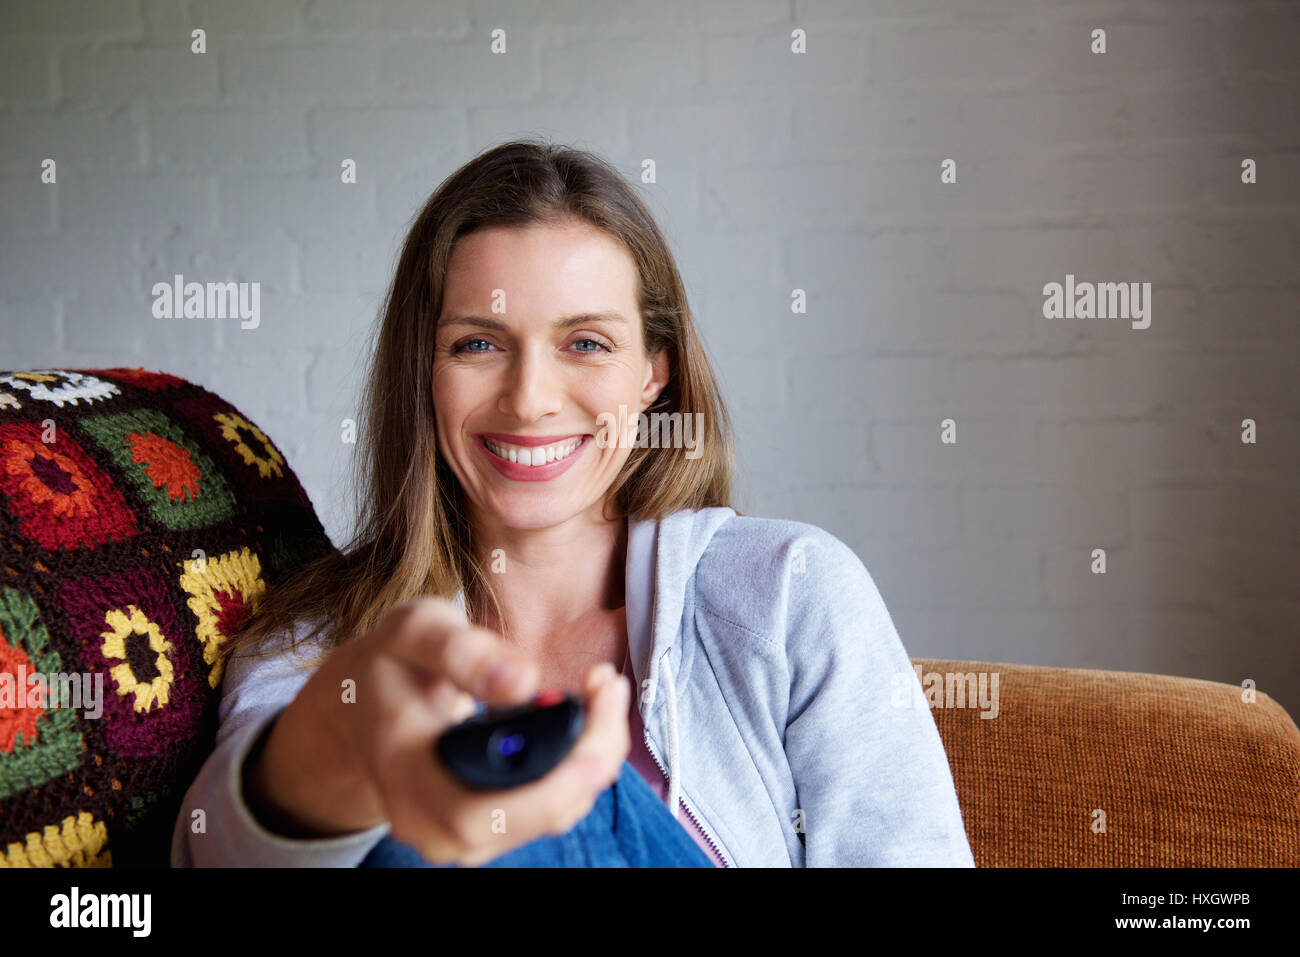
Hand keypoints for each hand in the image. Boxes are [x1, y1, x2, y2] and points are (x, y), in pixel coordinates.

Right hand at [298, 596, 631, 864]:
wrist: (365, 702)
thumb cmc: (394, 663)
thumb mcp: (415, 630)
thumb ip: (461, 651)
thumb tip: (521, 682)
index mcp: (402, 769)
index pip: (479, 809)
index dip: (551, 777)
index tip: (591, 708)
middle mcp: (428, 819)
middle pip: (533, 817)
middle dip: (590, 756)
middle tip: (609, 690)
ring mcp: (458, 833)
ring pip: (554, 814)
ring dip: (595, 755)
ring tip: (603, 690)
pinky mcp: (489, 826)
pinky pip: (553, 806)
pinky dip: (583, 762)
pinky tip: (588, 714)